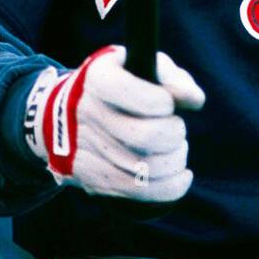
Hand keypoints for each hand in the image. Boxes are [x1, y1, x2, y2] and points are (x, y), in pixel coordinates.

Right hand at [24, 45, 205, 201]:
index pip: (130, 94)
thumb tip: (195, 100)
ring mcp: (88, 152)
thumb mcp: (141, 65)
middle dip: (174, 134)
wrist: (63, 116)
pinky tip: (182, 176)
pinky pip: (138, 193)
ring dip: (175, 161)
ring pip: (145, 170)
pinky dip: (171, 188)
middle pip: (144, 138)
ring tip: (177, 149)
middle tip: (177, 128)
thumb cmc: (119, 84)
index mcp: (97, 79)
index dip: (161, 102)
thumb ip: (171, 77)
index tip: (167, 103)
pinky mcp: (95, 180)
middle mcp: (87, 115)